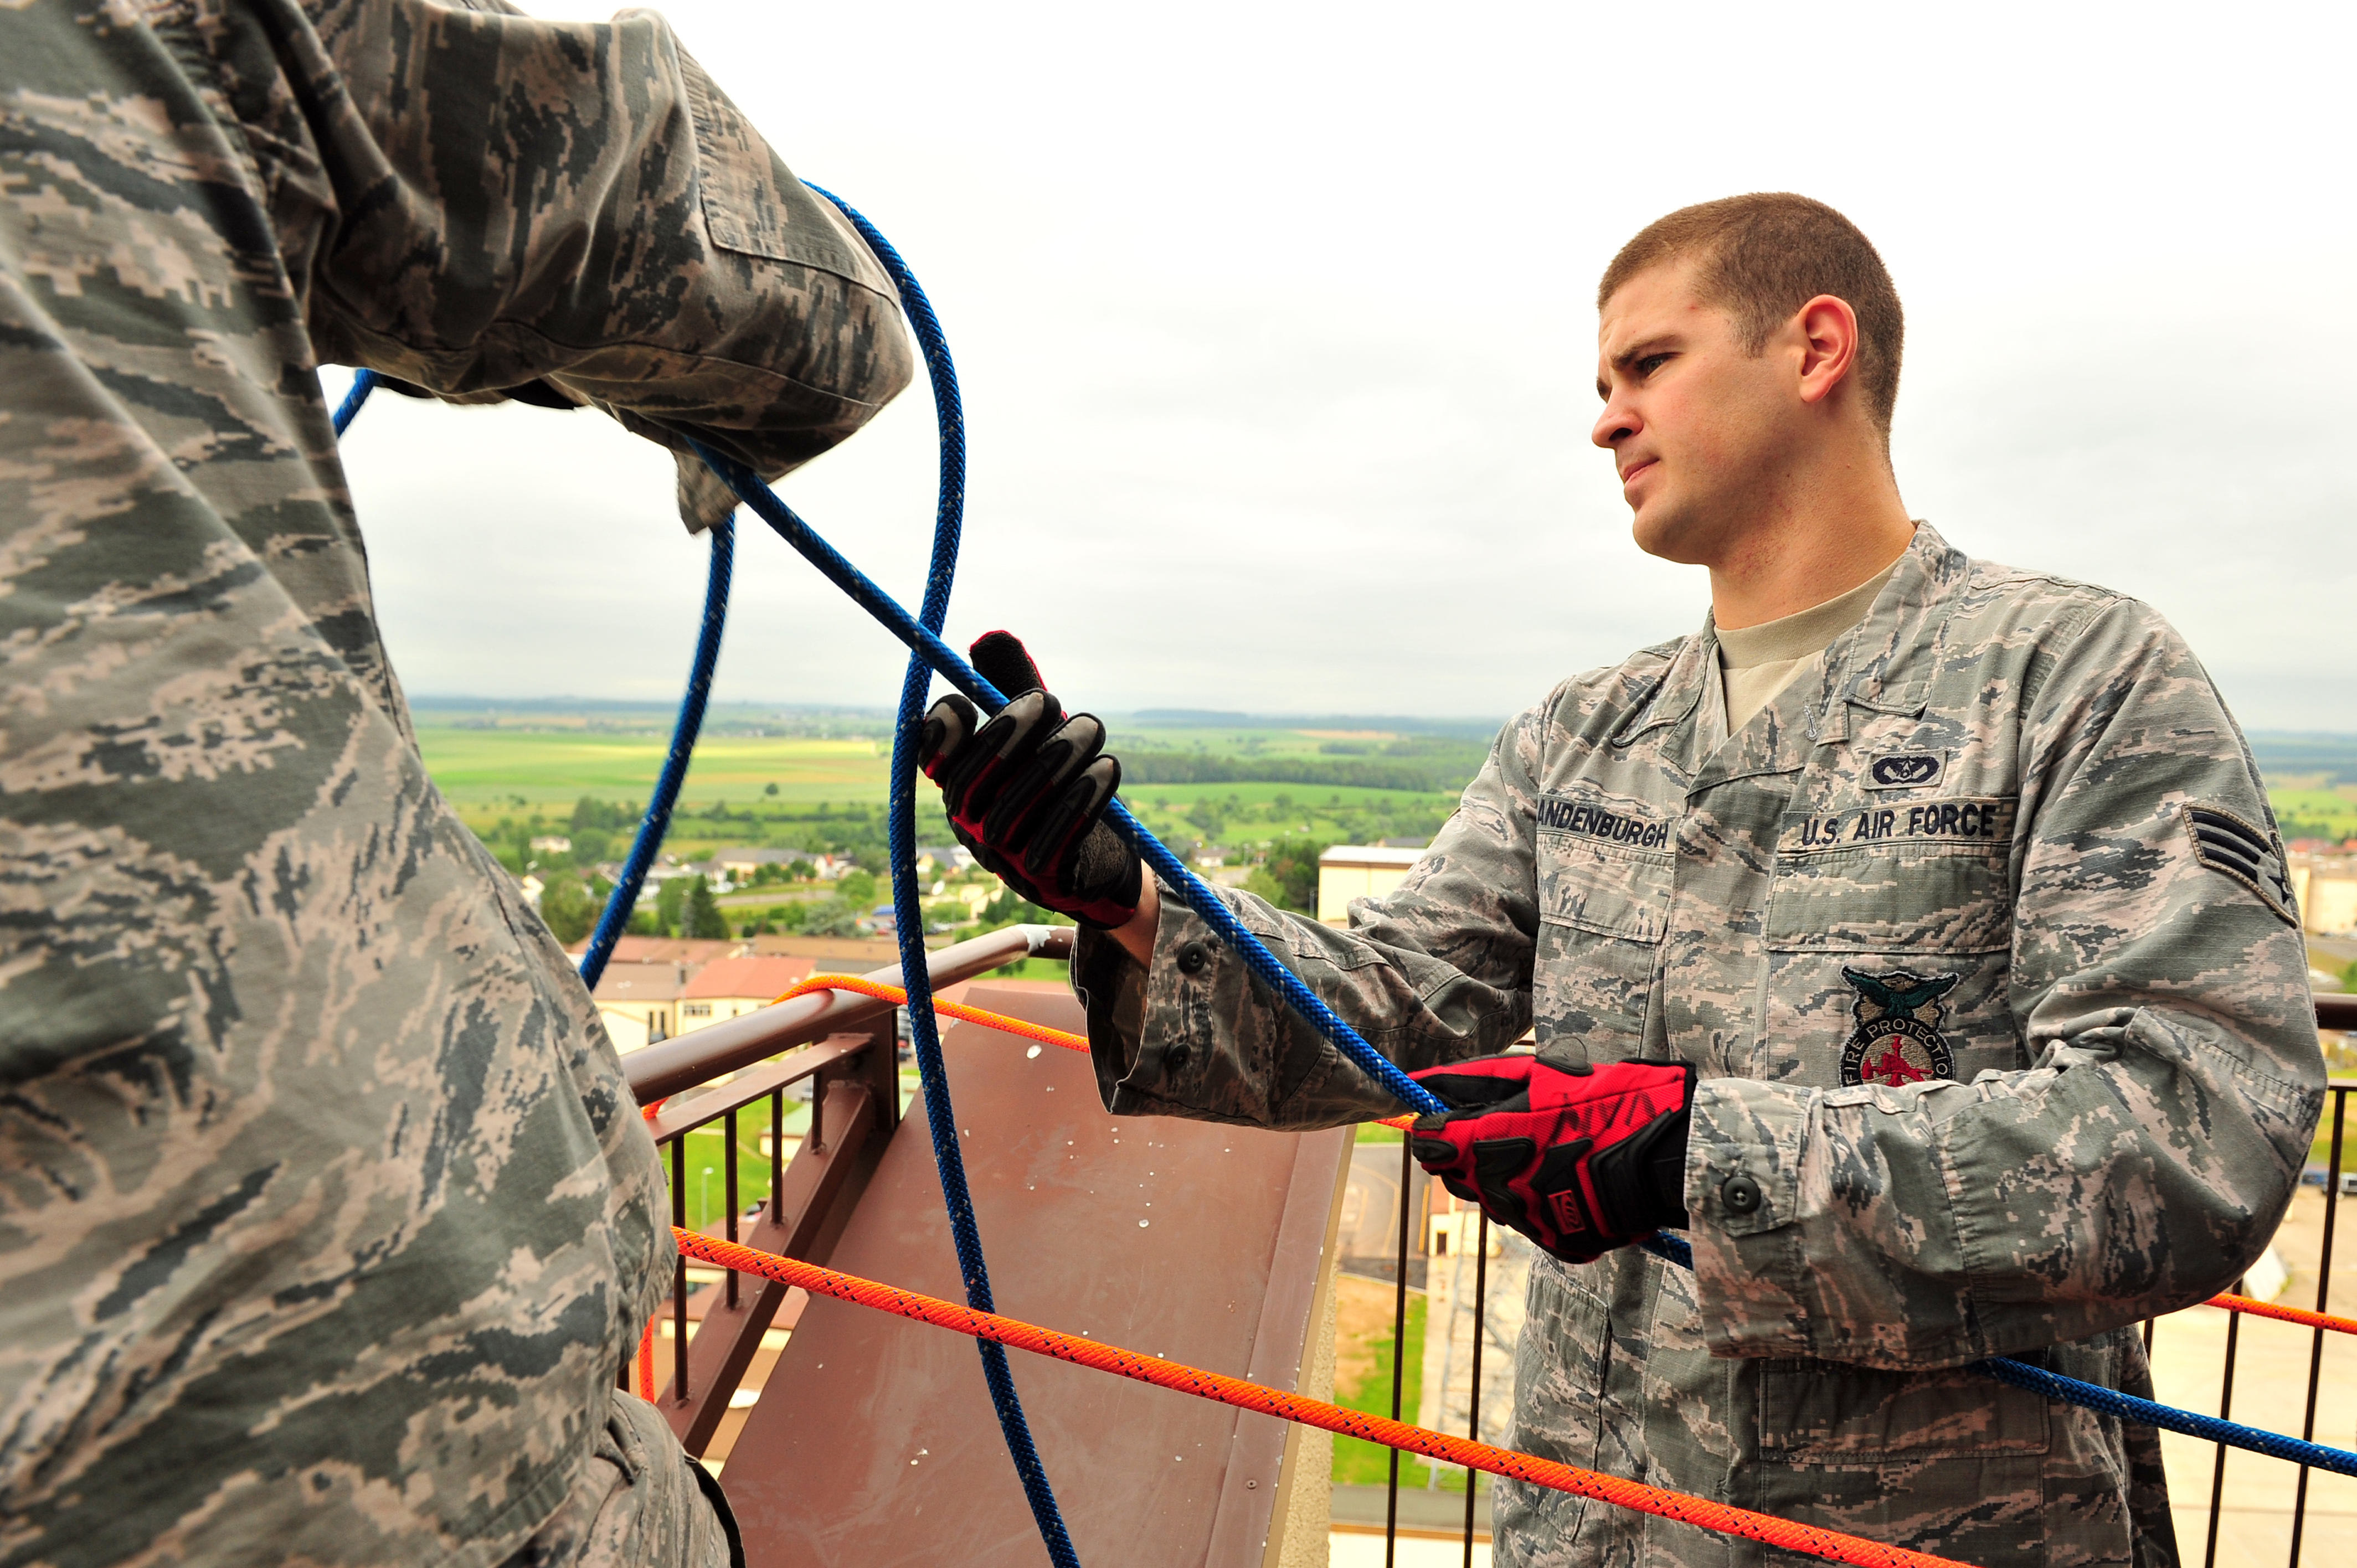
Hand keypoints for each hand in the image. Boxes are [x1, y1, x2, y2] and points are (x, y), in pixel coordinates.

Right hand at [918, 632, 1141, 930]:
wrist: (1095, 859)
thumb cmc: (1059, 781)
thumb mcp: (1038, 730)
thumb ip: (1013, 686)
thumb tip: (990, 638)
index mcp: (959, 782)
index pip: (930, 759)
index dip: (939, 735)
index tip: (967, 706)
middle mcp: (970, 822)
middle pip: (971, 783)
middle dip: (1010, 736)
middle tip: (1048, 699)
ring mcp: (1002, 856)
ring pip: (1016, 809)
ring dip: (1056, 761)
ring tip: (1092, 729)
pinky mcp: (1042, 878)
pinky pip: (1056, 841)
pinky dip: (1083, 802)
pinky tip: (1108, 768)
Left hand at [1409, 1055, 1692, 1264]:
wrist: (1666, 1158)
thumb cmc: (1603, 1104)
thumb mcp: (1537, 1076)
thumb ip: (1471, 1082)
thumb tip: (1418, 1084)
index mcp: (1486, 1147)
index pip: (1428, 1143)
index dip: (1437, 1126)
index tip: (1455, 1116)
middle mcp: (1498, 1192)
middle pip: (1455, 1175)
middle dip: (1471, 1152)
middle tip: (1515, 1129)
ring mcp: (1527, 1222)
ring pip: (1493, 1200)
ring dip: (1506, 1177)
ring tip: (1551, 1152)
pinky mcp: (1556, 1243)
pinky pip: (1531, 1220)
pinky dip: (1541, 1200)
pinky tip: (1570, 1179)